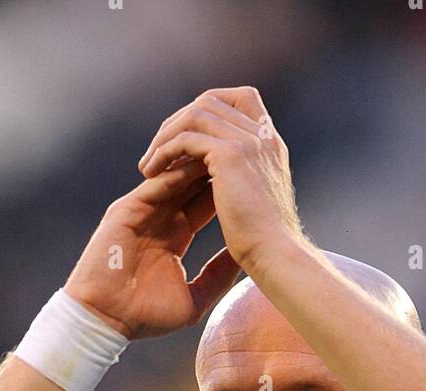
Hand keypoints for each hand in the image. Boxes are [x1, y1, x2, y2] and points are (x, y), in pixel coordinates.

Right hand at [62, 159, 242, 339]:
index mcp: (174, 234)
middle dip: (214, 167)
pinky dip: (172, 176)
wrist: (105, 320)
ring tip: (222, 148)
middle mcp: (158, 218)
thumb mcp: (193, 300)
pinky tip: (194, 165)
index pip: (203, 203)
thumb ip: (217, 278)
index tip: (251, 179)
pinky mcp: (125, 212)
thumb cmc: (144, 316)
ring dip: (196, 163)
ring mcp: (141, 212)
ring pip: (173, 178)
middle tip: (240, 151)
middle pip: (190, 184)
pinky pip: (152, 188)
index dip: (226, 189)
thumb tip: (244, 260)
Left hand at [137, 87, 303, 273]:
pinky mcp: (231, 154)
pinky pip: (185, 139)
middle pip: (212, 101)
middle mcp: (262, 135)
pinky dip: (164, 152)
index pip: (241, 98)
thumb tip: (223, 182)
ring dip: (165, 136)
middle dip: (178, 122)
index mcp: (271, 143)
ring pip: (195, 115)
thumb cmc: (267, 244)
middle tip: (157, 150)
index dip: (211, 107)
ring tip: (148, 165)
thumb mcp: (258, 202)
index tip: (186, 136)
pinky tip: (151, 173)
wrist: (277, 256)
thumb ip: (246, 180)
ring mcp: (248, 140)